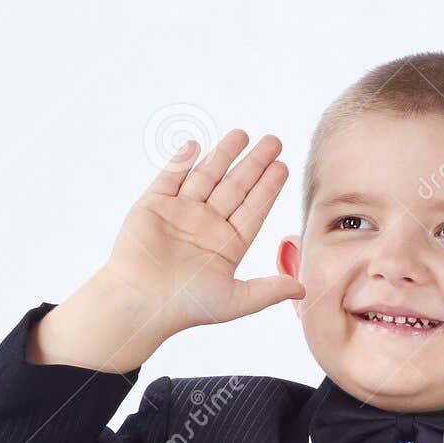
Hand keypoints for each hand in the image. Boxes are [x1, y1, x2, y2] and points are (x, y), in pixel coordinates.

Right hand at [33, 130, 305, 371]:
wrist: (139, 304)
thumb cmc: (185, 307)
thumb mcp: (235, 300)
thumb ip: (269, 290)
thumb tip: (304, 289)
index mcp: (227, 245)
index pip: (253, 209)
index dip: (268, 188)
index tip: (283, 166)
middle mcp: (206, 226)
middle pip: (235, 187)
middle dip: (254, 164)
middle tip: (273, 141)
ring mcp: (179, 213)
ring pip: (206, 177)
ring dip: (223, 155)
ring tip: (242, 134)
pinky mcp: (153, 206)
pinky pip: (170, 177)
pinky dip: (182, 161)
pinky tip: (197, 145)